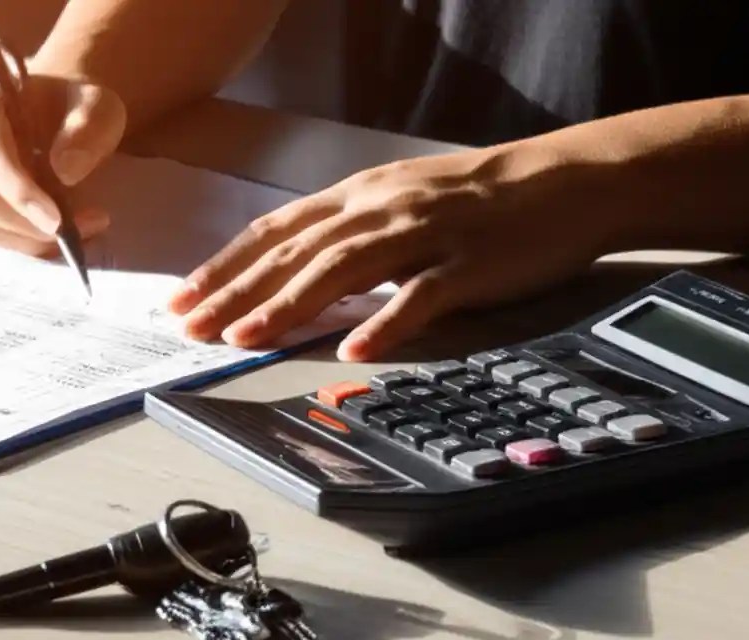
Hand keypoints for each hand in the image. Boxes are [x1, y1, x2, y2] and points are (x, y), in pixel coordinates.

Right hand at [0, 69, 126, 255]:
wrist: (48, 111)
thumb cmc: (69, 106)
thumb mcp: (95, 106)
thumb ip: (87, 130)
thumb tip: (65, 172)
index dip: (17, 189)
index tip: (56, 220)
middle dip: (21, 222)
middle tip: (70, 232)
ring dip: (21, 237)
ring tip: (70, 232)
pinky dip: (16, 240)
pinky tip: (48, 234)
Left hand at [167, 150, 604, 360]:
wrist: (565, 181)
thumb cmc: (480, 197)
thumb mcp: (401, 201)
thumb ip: (350, 233)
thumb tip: (295, 271)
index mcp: (360, 195)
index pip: (276, 231)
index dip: (226, 265)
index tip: (184, 297)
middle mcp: (381, 209)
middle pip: (295, 253)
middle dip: (236, 291)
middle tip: (191, 328)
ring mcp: (424, 233)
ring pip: (342, 270)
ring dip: (288, 305)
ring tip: (245, 338)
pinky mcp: (468, 262)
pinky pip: (421, 296)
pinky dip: (385, 323)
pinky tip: (353, 350)